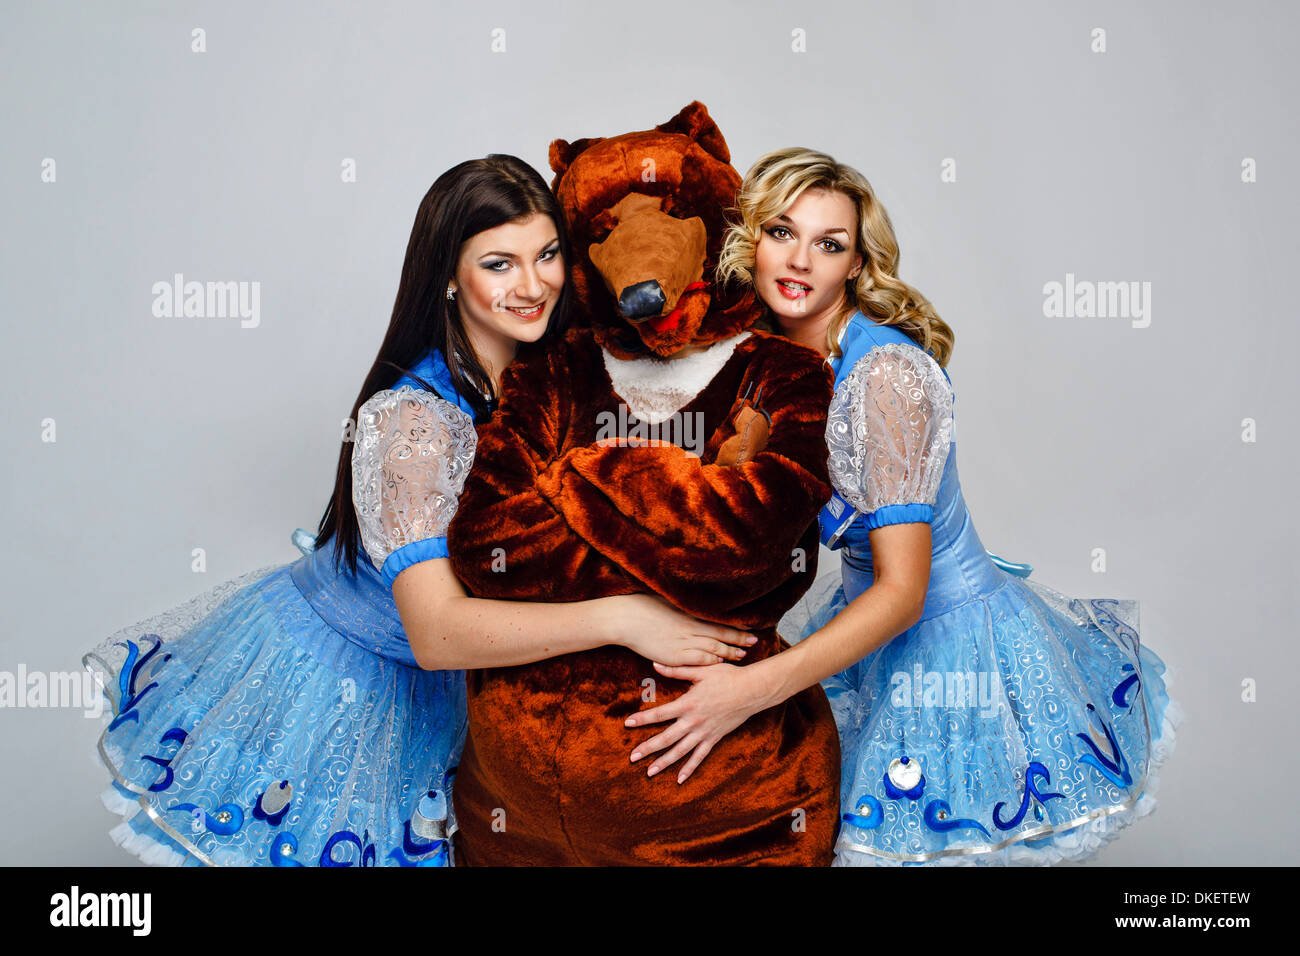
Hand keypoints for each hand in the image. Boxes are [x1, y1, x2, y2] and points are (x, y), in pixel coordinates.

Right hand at [608, 593, 755, 665]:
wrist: (625, 619)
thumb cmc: (643, 606)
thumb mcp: (667, 600)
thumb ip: (683, 605)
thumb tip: (693, 601)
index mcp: (689, 613)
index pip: (719, 621)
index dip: (735, 626)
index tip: (749, 628)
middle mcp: (690, 627)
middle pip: (721, 635)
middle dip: (739, 640)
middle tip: (754, 643)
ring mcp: (683, 642)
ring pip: (713, 649)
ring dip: (728, 653)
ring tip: (741, 655)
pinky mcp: (674, 655)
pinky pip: (697, 660)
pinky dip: (710, 661)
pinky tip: (719, 663)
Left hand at [625, 660, 769, 782]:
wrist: (752, 691)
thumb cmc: (727, 677)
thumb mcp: (701, 670)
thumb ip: (676, 670)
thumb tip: (655, 664)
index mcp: (688, 704)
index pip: (660, 714)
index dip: (642, 719)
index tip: (627, 724)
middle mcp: (694, 721)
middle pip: (666, 738)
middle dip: (647, 748)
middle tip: (632, 757)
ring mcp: (704, 732)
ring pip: (680, 751)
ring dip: (664, 762)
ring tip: (649, 772)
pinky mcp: (714, 738)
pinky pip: (700, 757)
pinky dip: (690, 768)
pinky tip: (679, 779)